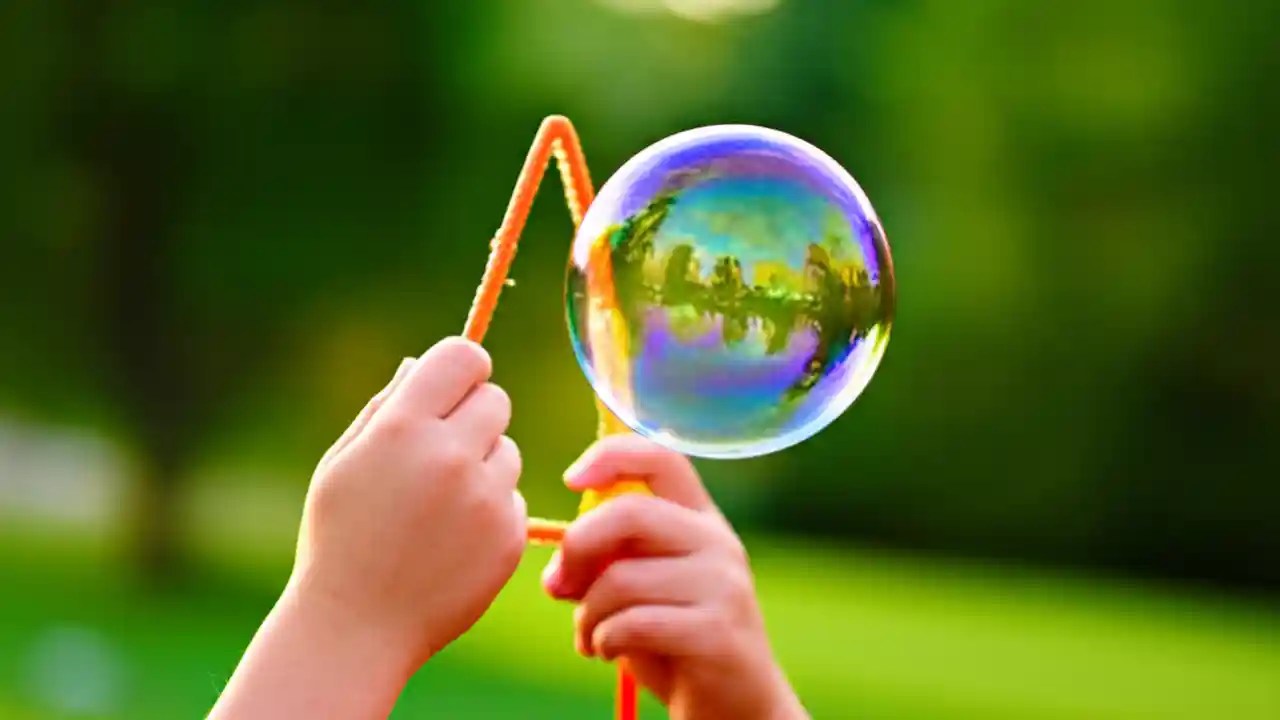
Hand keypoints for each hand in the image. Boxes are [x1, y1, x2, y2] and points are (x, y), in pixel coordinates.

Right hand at [295, 337, 525, 664]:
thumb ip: (384, 408)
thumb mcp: (342, 463)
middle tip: (442, 451)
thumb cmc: (339, 539)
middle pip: (496, 399)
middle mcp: (451, 456)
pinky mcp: (509, 536)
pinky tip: (452, 540)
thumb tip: (420, 365)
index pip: (464, 357)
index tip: (453, 388)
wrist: (356, 627)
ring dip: (484, 465)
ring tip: (438, 505)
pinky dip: (491, 511)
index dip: (462, 369)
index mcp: (403, 427)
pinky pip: (513, 498)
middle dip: (473, 416)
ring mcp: (485, 498)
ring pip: (509, 451)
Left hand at [542, 435, 807, 719]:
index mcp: (700, 520)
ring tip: (590, 638)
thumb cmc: (678, 644)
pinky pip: (634, 623)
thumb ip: (608, 564)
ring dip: (586, 613)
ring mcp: (723, 585)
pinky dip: (604, 640)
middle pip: (630, 513)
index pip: (661, 457)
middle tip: (559, 586)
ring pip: (621, 578)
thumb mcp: (641, 592)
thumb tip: (560, 569)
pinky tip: (608, 652)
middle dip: (577, 549)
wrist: (737, 708)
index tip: (570, 479)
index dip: (611, 455)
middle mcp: (717, 542)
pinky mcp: (717, 631)